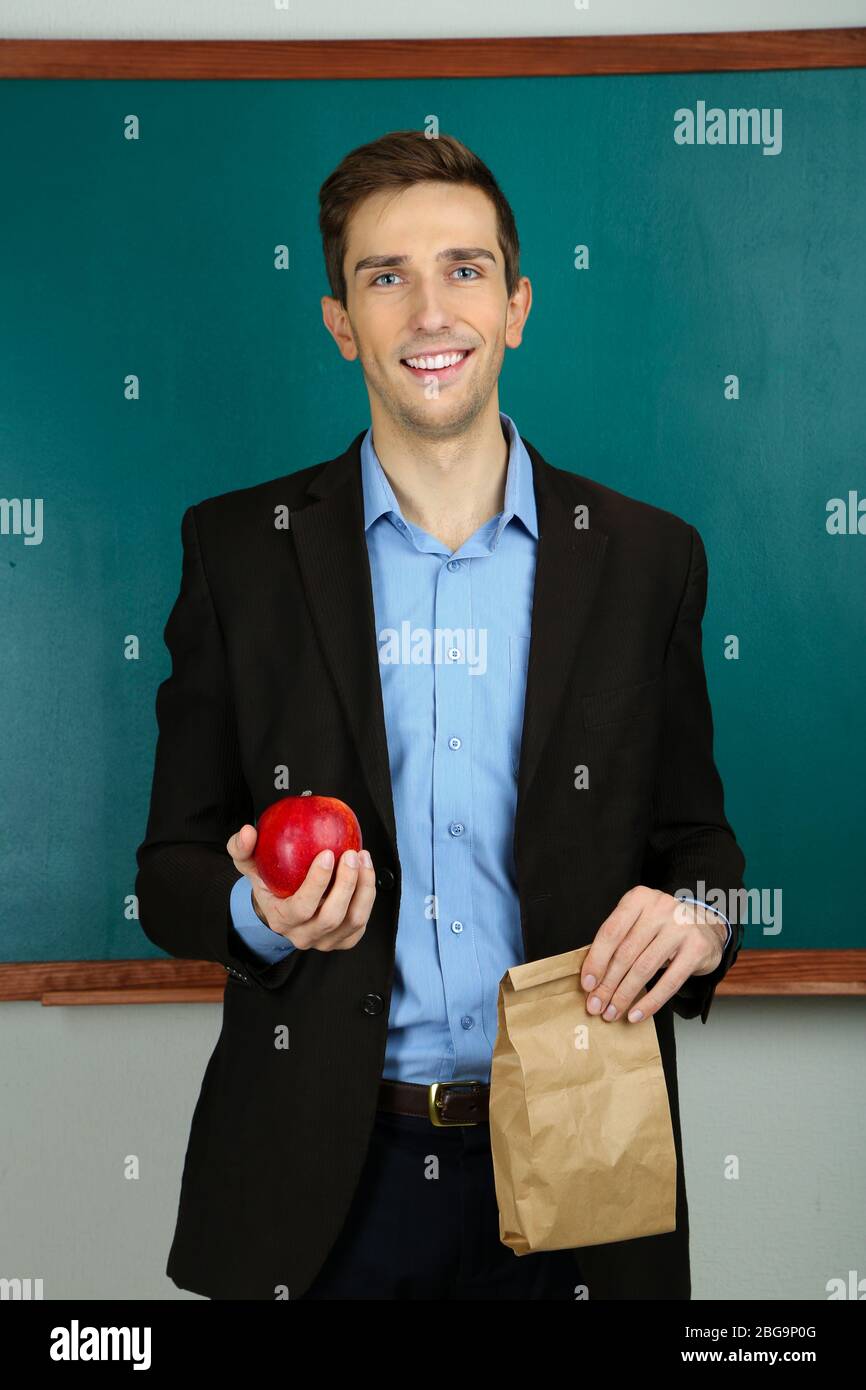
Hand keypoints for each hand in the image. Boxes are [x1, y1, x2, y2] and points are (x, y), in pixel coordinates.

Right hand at [226, 824, 375, 950]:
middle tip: (351, 854)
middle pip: (331, 917)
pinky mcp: (344, 939)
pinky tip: (366, 871)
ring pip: (353, 921)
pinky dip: (368, 896)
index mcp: (281, 919)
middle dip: (346, 884)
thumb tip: (247, 832)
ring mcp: (325, 941)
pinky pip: (362, 923)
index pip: (301, 908)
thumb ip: (242, 848)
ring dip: (363, 888)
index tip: (327, 853)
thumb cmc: (268, 882)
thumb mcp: (249, 865)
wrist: (282, 906)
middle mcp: (303, 936)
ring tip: (362, 859)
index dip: (317, 883)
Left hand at [580, 886, 727, 1023]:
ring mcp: (681, 927)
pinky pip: (669, 982)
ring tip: (612, 1012)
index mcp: (639, 898)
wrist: (706, 927)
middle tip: (596, 1006)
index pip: (611, 932)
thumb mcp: (639, 922)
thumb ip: (617, 941)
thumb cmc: (662, 927)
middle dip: (607, 984)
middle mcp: (660, 908)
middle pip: (626, 953)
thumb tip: (592, 979)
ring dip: (625, 996)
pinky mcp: (697, 948)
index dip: (596, 961)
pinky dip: (650, 1002)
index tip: (586, 984)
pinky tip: (636, 1014)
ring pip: (644, 969)